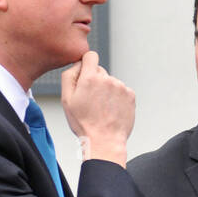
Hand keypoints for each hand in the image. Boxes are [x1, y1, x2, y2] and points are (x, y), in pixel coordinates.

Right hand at [61, 50, 134, 165]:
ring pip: (111, 82)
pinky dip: (116, 98)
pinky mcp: (130, 95)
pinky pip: (121, 90)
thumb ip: (69, 75)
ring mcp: (121, 87)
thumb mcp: (66, 99)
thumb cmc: (83, 123)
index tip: (85, 75)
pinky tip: (111, 110)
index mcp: (90, 78)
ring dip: (106, 91)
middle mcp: (107, 79)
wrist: (104, 141)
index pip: (90, 56)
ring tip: (101, 108)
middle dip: (94, 81)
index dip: (86, 64)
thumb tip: (78, 63)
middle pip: (100, 71)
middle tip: (90, 100)